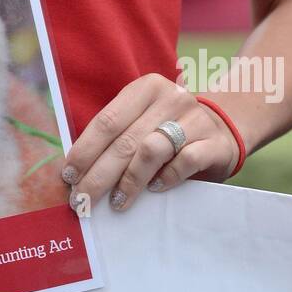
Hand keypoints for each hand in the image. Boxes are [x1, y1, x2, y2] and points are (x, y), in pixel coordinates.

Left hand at [61, 75, 240, 211]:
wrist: (223, 128)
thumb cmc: (170, 130)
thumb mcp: (143, 121)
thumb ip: (118, 136)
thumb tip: (78, 171)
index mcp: (145, 88)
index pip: (107, 121)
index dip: (85, 150)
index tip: (69, 176)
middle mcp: (170, 98)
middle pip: (124, 141)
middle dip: (99, 174)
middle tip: (83, 199)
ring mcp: (195, 118)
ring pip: (151, 150)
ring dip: (129, 181)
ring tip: (116, 202)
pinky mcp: (214, 142)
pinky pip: (184, 161)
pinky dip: (166, 177)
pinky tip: (155, 190)